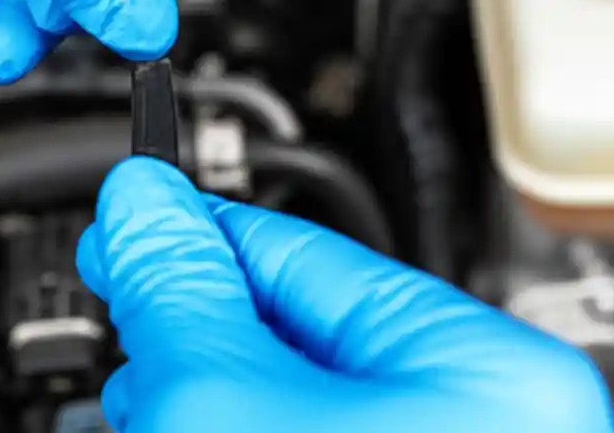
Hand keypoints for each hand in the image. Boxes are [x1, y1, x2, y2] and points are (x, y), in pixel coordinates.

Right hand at [78, 158, 613, 432]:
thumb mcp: (225, 401)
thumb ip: (184, 289)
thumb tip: (144, 203)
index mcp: (491, 373)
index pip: (314, 251)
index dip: (201, 227)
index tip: (129, 217)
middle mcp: (486, 420)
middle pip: (302, 325)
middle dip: (192, 320)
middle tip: (121, 313)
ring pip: (293, 393)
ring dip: (201, 387)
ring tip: (135, 396)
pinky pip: (300, 432)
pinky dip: (231, 424)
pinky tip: (173, 426)